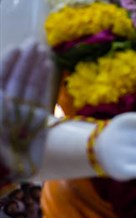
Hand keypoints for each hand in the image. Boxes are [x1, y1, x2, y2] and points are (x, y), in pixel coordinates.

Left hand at [0, 40, 52, 177]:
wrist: (4, 174)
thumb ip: (1, 107)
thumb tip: (4, 96)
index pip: (0, 81)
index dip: (7, 64)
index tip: (16, 49)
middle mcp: (6, 109)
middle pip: (15, 80)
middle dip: (23, 62)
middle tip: (34, 42)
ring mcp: (21, 115)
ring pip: (28, 87)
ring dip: (35, 68)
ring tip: (42, 50)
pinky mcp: (36, 125)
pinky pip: (41, 100)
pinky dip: (45, 84)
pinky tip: (48, 68)